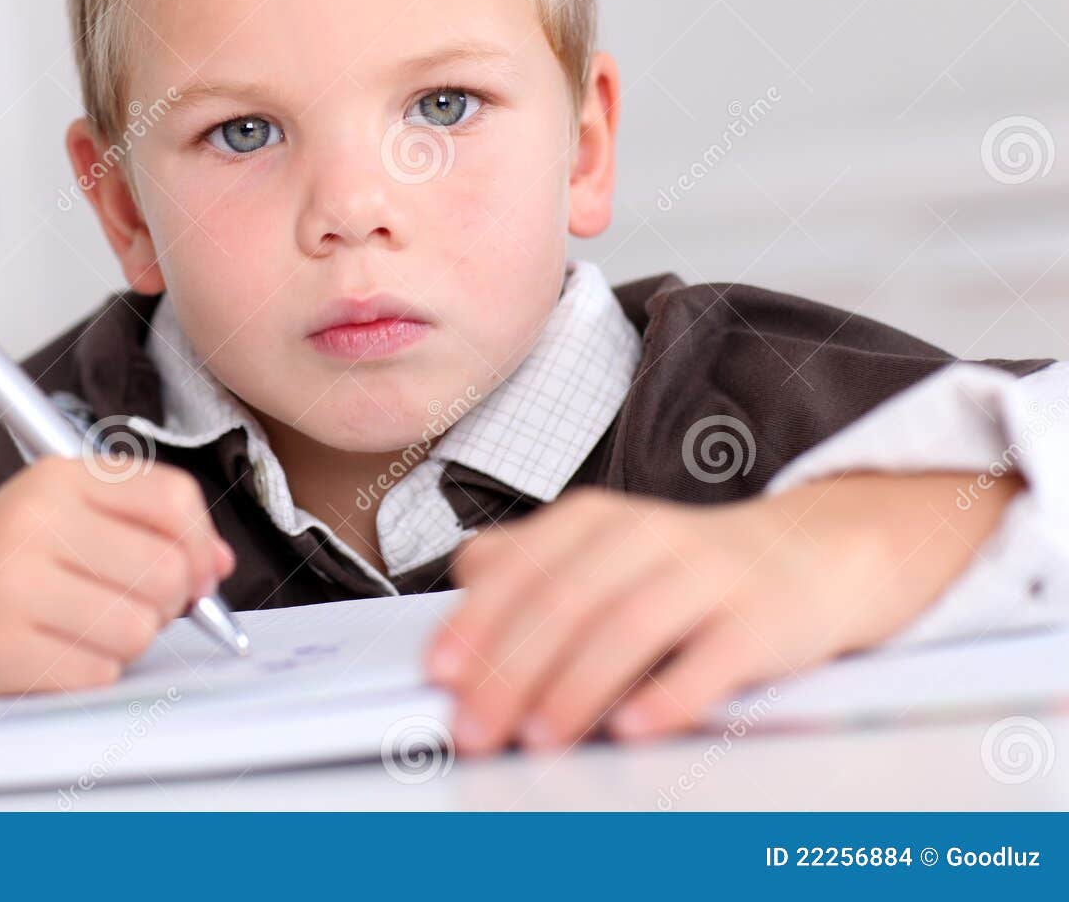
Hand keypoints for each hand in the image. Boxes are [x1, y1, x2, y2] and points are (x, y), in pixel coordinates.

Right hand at [0, 456, 234, 698]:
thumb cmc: (5, 559)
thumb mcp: (69, 515)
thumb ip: (149, 527)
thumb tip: (218, 564)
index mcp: (59, 478)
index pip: (173, 500)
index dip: (201, 543)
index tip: (196, 571)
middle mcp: (33, 522)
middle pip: (167, 570)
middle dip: (171, 601)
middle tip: (139, 604)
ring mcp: (12, 586)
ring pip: (138, 628)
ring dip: (129, 641)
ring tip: (89, 628)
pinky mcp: (0, 650)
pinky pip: (98, 674)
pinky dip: (92, 672)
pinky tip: (57, 652)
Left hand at [426, 474, 1015, 754]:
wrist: (817, 553)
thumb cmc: (690, 568)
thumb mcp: (601, 551)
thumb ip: (530, 565)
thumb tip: (464, 587)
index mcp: (594, 521)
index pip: (520, 568)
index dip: (476, 623)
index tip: (441, 674)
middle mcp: (647, 538)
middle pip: (565, 601)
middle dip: (511, 671)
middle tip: (477, 727)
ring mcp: (710, 573)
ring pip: (629, 625)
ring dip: (577, 685)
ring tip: (541, 735)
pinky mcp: (765, 617)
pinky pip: (714, 658)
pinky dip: (671, 694)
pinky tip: (635, 728)